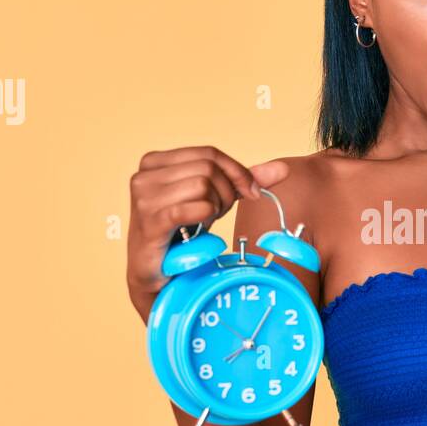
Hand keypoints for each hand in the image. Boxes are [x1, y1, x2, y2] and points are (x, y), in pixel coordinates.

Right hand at [126, 146, 288, 320]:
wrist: (158, 272)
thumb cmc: (182, 232)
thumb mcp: (213, 199)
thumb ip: (242, 181)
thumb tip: (282, 169)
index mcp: (155, 161)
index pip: (209, 153)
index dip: (236, 171)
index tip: (252, 192)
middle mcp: (145, 174)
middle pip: (208, 169)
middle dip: (225, 192)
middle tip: (217, 214)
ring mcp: (144, 196)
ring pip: (202, 185)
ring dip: (214, 207)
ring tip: (202, 223)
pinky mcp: (150, 220)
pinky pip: (193, 206)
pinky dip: (205, 216)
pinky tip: (198, 229)